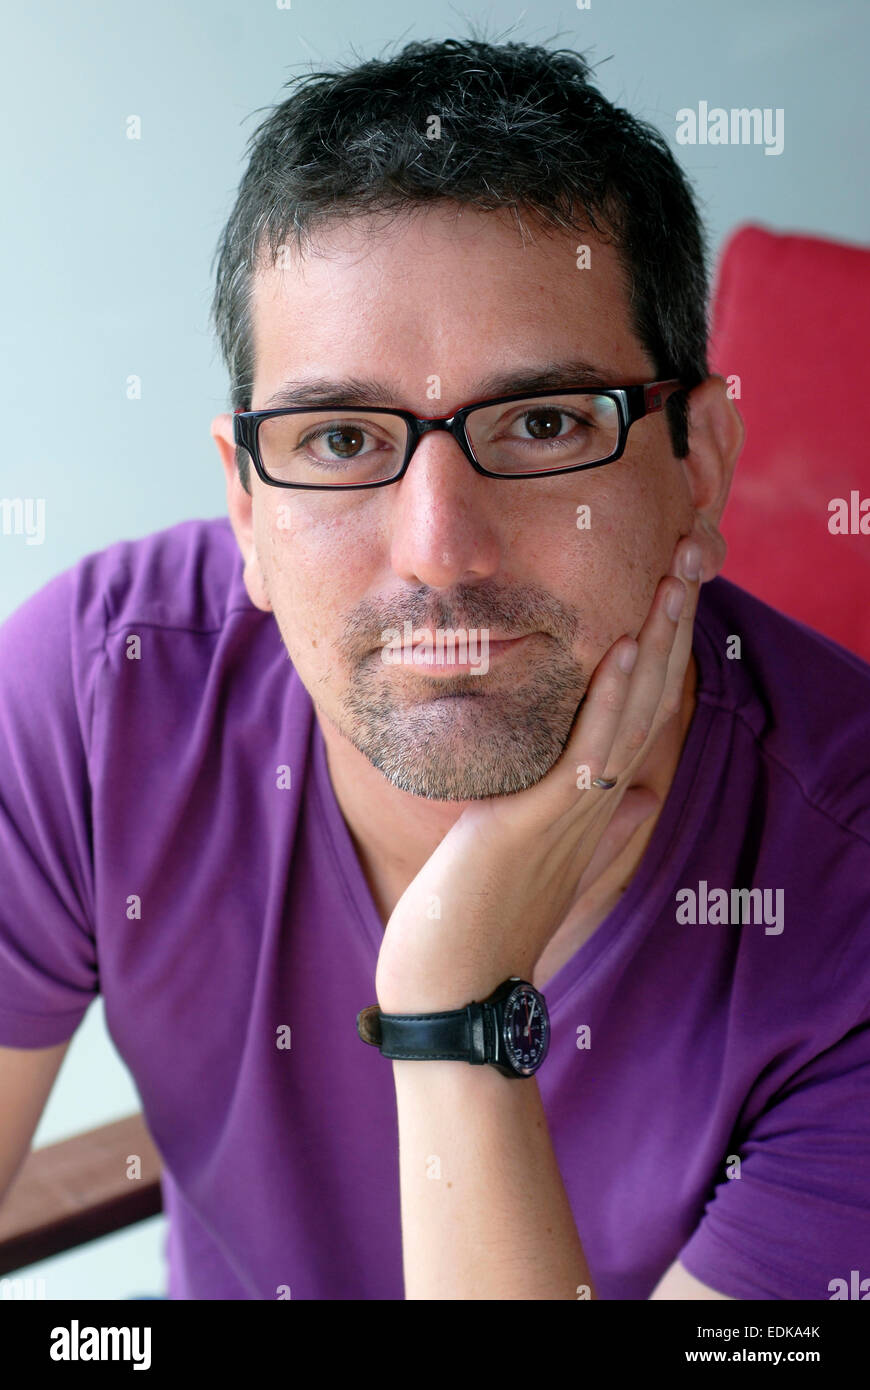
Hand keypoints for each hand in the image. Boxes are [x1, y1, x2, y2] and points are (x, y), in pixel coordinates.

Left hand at [374, 536, 702, 1012]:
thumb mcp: (542, 855)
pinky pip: (585, 749)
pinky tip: (623, 647)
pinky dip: (608, 698)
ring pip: (631, 711)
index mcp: (596, 796)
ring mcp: (573, 808)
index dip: (666, 641)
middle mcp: (597, 797)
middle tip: (693, 551)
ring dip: (657, 641)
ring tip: (677, 578)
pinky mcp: (538, 821)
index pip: (643, 704)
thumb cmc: (486, 919)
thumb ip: (593, 822)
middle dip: (673, 621)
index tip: (677, 579)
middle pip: (651, 694)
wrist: (452, 984)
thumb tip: (637, 796)